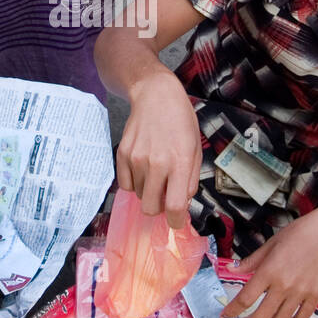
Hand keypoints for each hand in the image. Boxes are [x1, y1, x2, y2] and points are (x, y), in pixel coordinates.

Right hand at [116, 71, 202, 227]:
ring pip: (139, 196)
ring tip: (155, 171)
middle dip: (159, 209)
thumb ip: (190, 180)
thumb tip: (181, 204)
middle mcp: (157, 163)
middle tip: (165, 195)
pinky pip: (125, 185)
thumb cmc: (180, 121)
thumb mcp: (195, 149)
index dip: (176, 221)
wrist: (156, 96)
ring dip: (148, 191)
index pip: (175, 206)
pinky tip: (142, 168)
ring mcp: (137, 159)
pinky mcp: (122, 154)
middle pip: (151, 208)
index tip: (176, 221)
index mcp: (180, 162)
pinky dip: (134, 183)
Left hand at [220, 203, 317, 317]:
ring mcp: (301, 293)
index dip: (232, 311)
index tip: (225, 316)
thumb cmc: (299, 233)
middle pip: (261, 315)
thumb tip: (231, 269)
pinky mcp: (316, 296)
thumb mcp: (270, 244)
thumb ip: (251, 261)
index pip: (245, 298)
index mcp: (269, 271)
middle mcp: (284, 285)